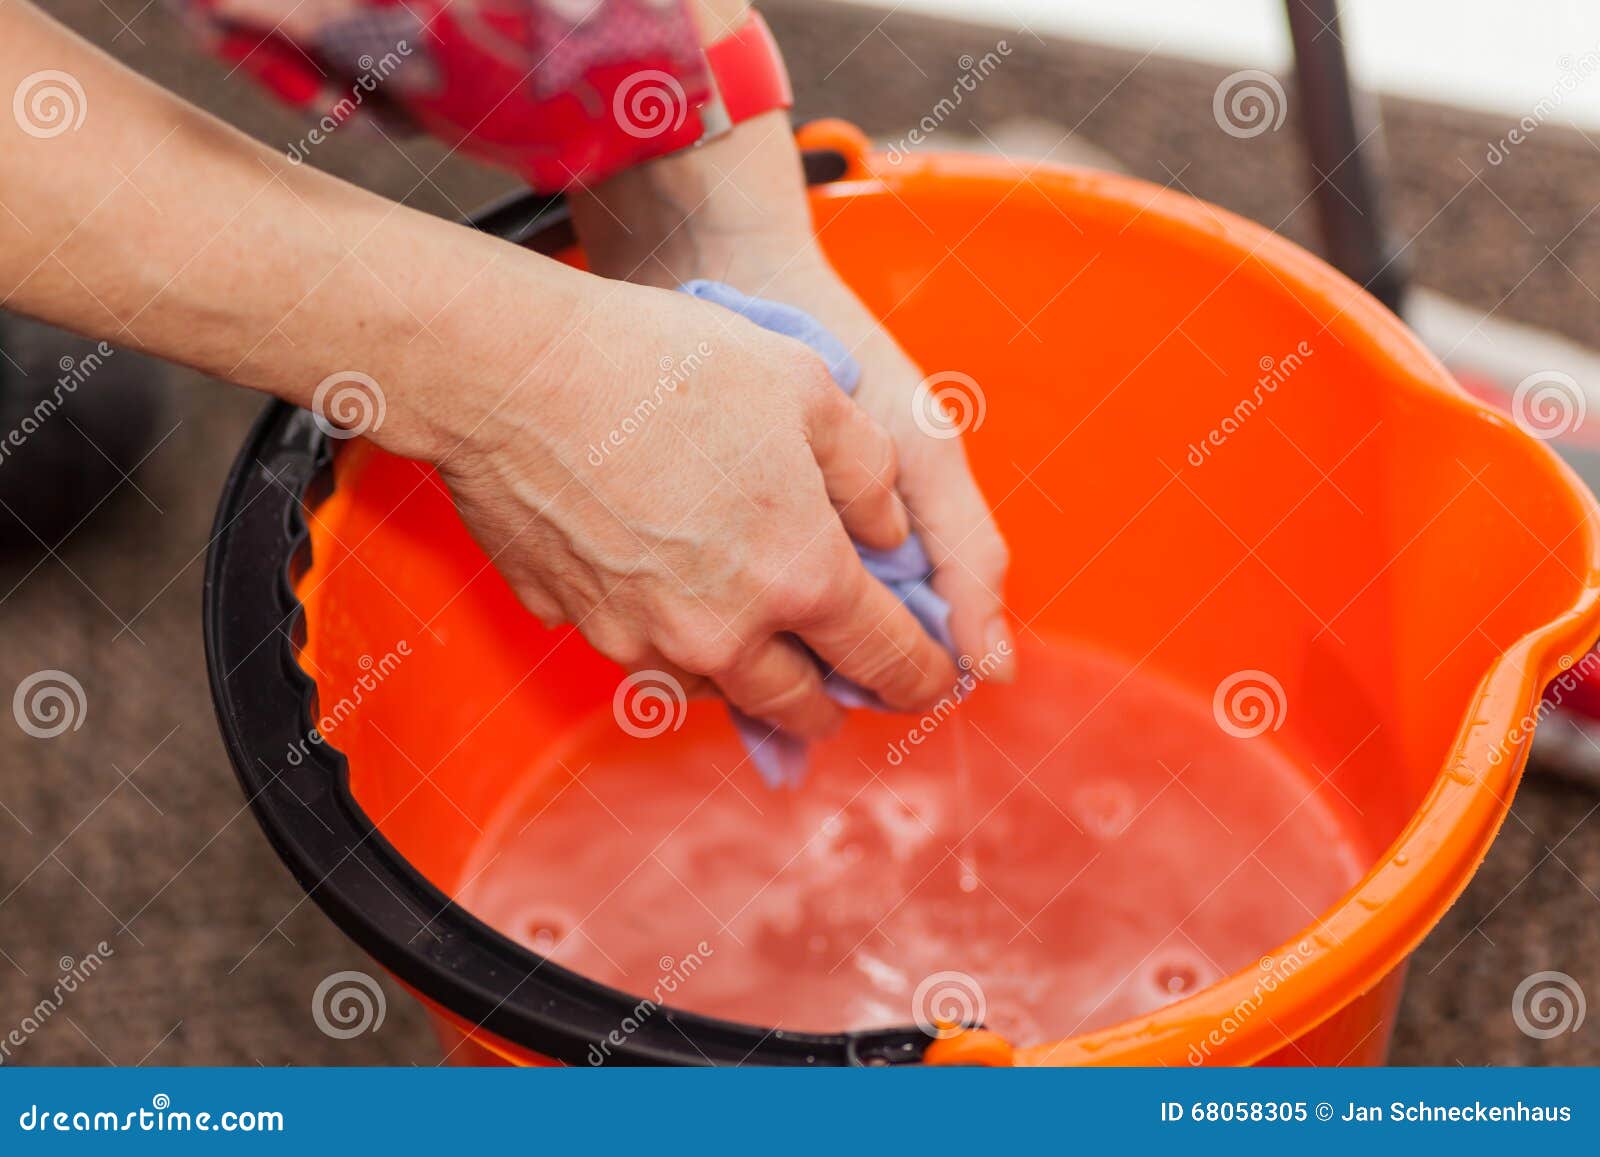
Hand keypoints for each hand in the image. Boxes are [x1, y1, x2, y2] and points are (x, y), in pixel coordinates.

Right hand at [569, 116, 1015, 680]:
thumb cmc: (665, 367)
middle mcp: (725, 630)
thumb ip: (870, 475)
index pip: (887, 659)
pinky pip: (645, 656)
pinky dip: (677, 646)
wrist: (514, 374)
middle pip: (801, 707)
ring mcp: (643, 638)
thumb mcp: (811, 389)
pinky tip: (678, 599)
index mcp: (801, 575)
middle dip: (836, 701)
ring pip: (720, 690)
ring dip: (752, 676)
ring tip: (762, 640)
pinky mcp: (579, 625)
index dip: (926, 677)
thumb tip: (888, 535)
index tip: (937, 680)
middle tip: (847, 680)